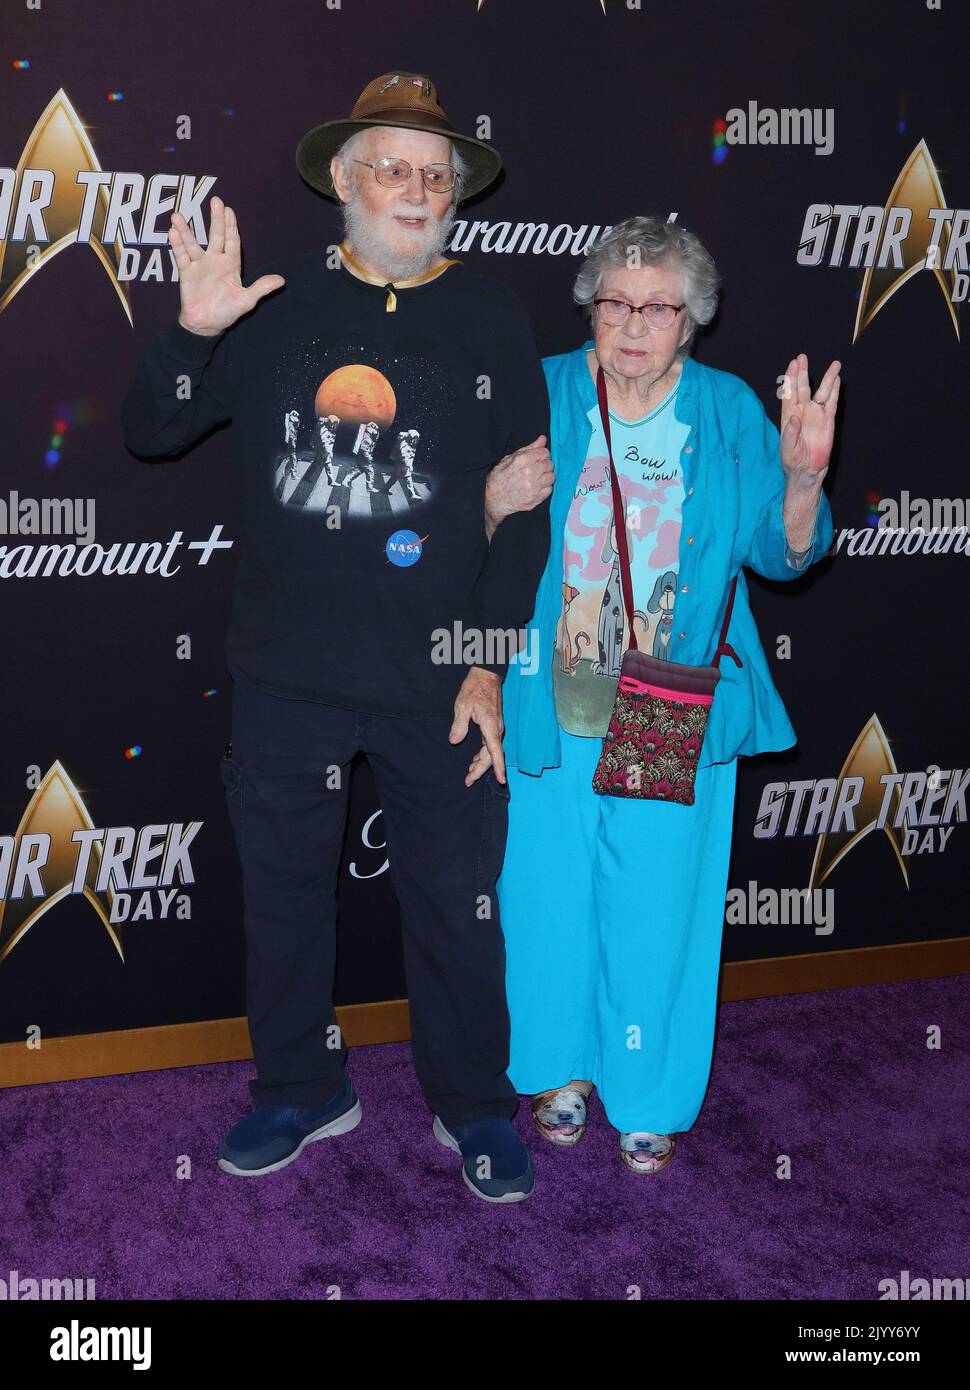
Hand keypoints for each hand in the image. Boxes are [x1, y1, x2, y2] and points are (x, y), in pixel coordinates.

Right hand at [170, 195, 284, 336]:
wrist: (206, 325)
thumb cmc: (226, 312)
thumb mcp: (246, 301)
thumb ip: (261, 288)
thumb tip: (281, 280)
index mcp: (230, 265)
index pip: (232, 241)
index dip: (231, 226)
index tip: (229, 210)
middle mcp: (215, 261)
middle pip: (216, 236)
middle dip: (216, 219)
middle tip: (216, 201)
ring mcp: (200, 265)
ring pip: (193, 243)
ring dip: (186, 230)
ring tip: (178, 216)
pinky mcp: (187, 273)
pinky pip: (181, 256)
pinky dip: (177, 245)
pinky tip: (173, 232)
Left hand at [449, 667, 505, 786]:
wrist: (486, 675)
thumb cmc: (475, 688)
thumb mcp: (462, 705)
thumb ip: (459, 725)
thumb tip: (454, 741)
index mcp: (490, 726)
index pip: (495, 751)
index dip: (498, 767)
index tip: (501, 780)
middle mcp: (497, 729)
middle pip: (491, 756)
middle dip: (481, 770)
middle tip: (468, 781)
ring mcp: (496, 728)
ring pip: (491, 751)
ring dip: (481, 763)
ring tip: (470, 773)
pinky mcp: (493, 725)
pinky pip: (490, 744)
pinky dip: (483, 754)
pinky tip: (475, 759)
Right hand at [485, 434, 553, 538]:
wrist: (493, 499)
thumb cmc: (499, 478)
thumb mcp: (509, 459)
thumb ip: (528, 448)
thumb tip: (542, 439)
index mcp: (522, 460)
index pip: (544, 452)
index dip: (541, 454)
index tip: (537, 458)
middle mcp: (530, 473)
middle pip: (549, 464)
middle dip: (544, 465)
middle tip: (536, 469)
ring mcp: (533, 487)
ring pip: (551, 477)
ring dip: (546, 476)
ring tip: (536, 478)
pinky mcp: (536, 499)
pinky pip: (549, 489)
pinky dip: (544, 488)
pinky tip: (536, 487)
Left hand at [779, 353, 840, 486]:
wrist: (807, 472)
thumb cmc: (793, 461)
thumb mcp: (788, 450)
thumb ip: (790, 434)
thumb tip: (794, 418)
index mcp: (789, 416)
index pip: (789, 393)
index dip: (790, 379)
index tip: (793, 364)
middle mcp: (803, 412)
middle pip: (803, 388)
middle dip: (803, 373)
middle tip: (803, 357)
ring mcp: (816, 415)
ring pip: (822, 393)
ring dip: (827, 379)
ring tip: (835, 364)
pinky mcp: (828, 421)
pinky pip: (832, 403)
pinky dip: (835, 391)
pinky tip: (838, 380)